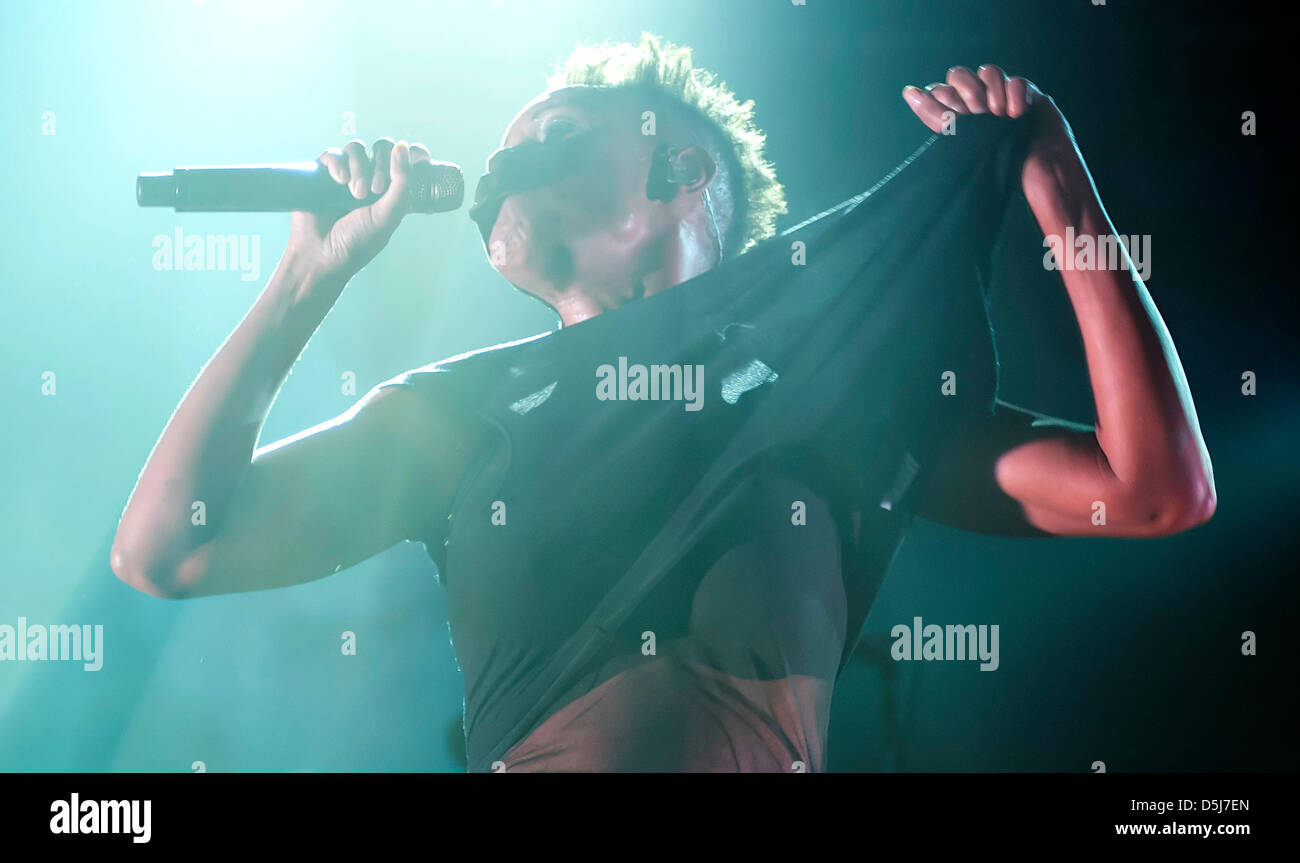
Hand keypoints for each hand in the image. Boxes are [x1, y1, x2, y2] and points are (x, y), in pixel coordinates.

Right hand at [285, 138, 432, 286]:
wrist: (321, 255)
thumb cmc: (357, 241)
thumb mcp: (388, 215)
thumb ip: (401, 183)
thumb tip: (404, 146)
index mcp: (389, 190)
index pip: (403, 159)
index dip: (409, 154)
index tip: (418, 155)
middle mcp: (369, 179)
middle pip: (380, 148)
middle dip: (381, 164)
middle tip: (375, 190)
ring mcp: (345, 175)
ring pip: (356, 148)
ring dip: (359, 167)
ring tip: (356, 194)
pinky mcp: (322, 175)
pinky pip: (332, 154)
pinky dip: (338, 163)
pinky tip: (340, 180)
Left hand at [902, 64, 1082, 208]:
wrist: (1040, 172)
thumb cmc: (999, 165)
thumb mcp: (960, 145)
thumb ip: (936, 117)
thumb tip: (908, 91)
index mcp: (957, 117)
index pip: (940, 91)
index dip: (946, 98)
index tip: (957, 115)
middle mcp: (978, 104)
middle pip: (960, 74)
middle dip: (967, 89)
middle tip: (978, 112)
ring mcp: (1001, 97)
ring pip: (988, 71)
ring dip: (991, 91)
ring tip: (1000, 115)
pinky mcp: (1026, 94)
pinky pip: (1015, 80)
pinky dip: (1014, 93)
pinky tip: (1018, 113)